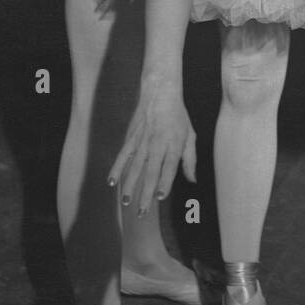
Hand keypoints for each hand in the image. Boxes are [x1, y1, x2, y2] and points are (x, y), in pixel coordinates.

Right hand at [108, 79, 196, 214]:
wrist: (159, 93)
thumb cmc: (178, 116)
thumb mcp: (190, 135)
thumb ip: (190, 160)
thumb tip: (192, 180)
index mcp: (174, 144)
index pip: (169, 167)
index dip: (164, 182)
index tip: (159, 197)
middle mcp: (157, 144)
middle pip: (150, 172)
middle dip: (145, 193)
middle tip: (141, 212)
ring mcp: (142, 141)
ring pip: (135, 167)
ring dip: (130, 186)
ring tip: (126, 203)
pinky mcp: (131, 137)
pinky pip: (122, 156)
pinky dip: (116, 169)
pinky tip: (111, 183)